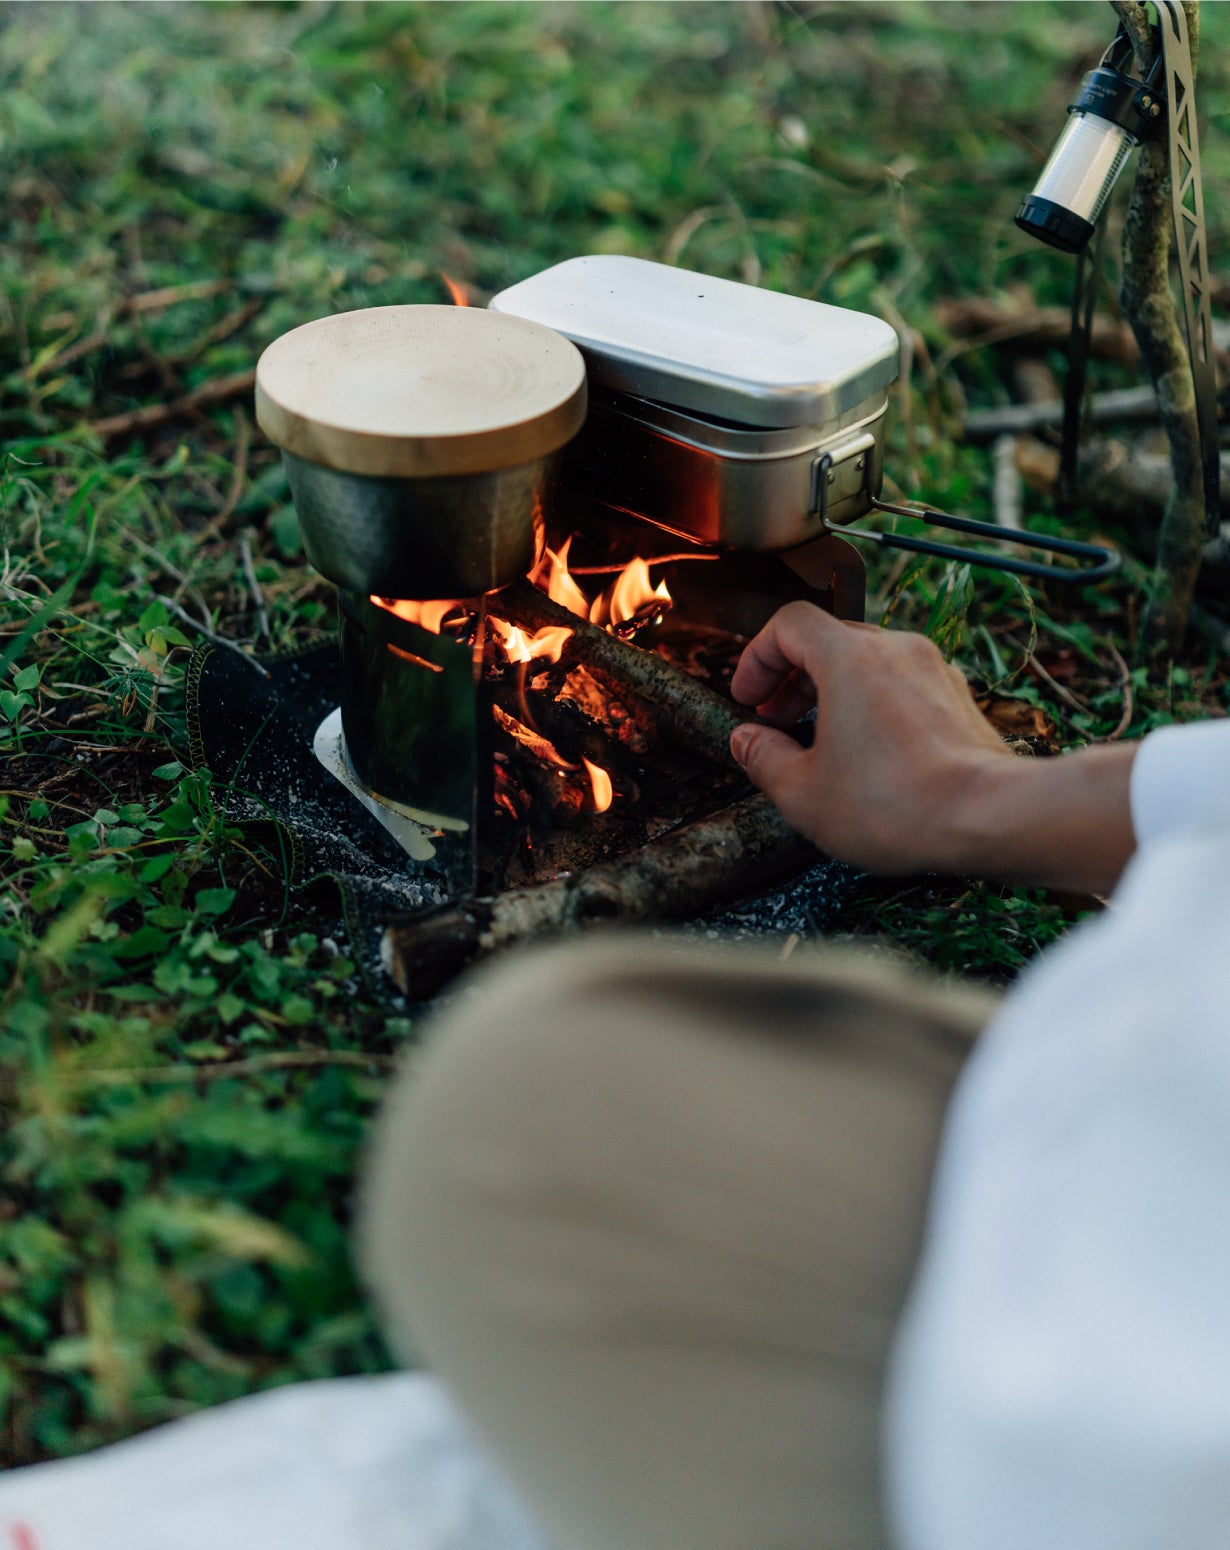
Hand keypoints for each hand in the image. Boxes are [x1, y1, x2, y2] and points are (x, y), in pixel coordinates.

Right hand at [729, 603, 1136, 891]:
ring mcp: (934, 671)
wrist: (990, 817)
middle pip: (830, 639)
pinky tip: (869, 754)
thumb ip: (763, 759)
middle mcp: (895, 650)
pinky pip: (903, 686)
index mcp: (848, 658)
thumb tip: (747, 742)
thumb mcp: (803, 794)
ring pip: (869, 663)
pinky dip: (874, 705)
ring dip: (834, 692)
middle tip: (774, 720)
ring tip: (819, 739)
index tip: (747, 697)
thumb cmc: (894, 806)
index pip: (789, 624)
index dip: (757, 658)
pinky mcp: (959, 699)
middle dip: (792, 678)